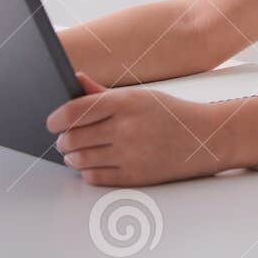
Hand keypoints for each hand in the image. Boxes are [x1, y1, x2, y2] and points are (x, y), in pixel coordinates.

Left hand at [46, 72, 231, 186]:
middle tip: (65, 139)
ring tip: (77, 152)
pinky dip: (87, 171)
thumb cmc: (172, 114)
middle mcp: (126, 128)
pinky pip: (94, 177)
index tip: (51, 123)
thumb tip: (76, 79)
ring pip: (80, 160)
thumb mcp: (140, 96)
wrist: (206, 138)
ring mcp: (130, 154)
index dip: (56, 119)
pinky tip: (93, 163)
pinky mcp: (134, 177)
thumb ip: (104, 93)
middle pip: (73, 138)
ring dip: (72, 157)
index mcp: (126, 103)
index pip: (75, 111)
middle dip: (64, 140)